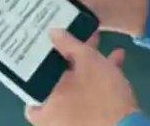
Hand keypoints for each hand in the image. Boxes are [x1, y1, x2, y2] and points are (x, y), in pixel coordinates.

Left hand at [25, 29, 139, 125]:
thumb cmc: (102, 95)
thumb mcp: (88, 62)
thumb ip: (69, 45)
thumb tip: (52, 32)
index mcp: (45, 106)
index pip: (32, 86)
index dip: (40, 66)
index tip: (47, 50)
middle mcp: (56, 117)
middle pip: (59, 82)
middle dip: (71, 59)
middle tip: (76, 39)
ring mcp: (75, 121)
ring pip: (79, 87)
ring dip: (90, 65)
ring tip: (99, 41)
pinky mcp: (97, 120)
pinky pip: (93, 97)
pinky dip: (101, 80)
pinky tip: (117, 57)